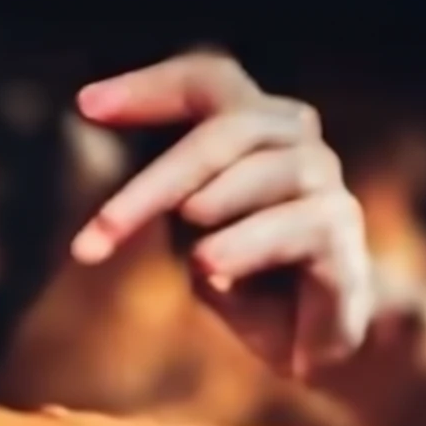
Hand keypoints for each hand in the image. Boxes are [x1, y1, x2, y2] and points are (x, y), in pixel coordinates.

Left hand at [71, 52, 372, 376]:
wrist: (309, 343)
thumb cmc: (245, 281)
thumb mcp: (191, 236)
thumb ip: (165, 201)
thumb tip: (113, 184)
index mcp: (256, 130)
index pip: (207, 81)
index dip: (148, 88)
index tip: (85, 106)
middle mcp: (296, 143)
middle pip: (225, 130)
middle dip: (154, 183)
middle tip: (102, 232)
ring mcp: (325, 185)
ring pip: (264, 171)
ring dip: (207, 209)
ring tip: (187, 257)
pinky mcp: (340, 235)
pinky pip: (298, 225)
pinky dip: (247, 245)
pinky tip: (211, 269)